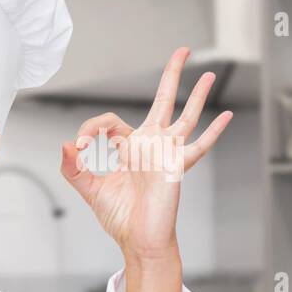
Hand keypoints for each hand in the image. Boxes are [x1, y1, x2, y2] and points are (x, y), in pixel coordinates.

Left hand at [59, 47, 232, 265]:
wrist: (138, 240)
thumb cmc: (120, 217)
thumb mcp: (90, 190)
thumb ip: (74, 169)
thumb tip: (65, 146)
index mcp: (128, 148)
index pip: (110, 122)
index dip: (90, 129)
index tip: (79, 147)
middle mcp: (150, 145)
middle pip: (163, 102)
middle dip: (171, 76)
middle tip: (181, 52)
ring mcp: (167, 153)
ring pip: (186, 116)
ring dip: (197, 95)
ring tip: (207, 73)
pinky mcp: (177, 166)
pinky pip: (199, 147)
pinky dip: (212, 133)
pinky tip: (225, 116)